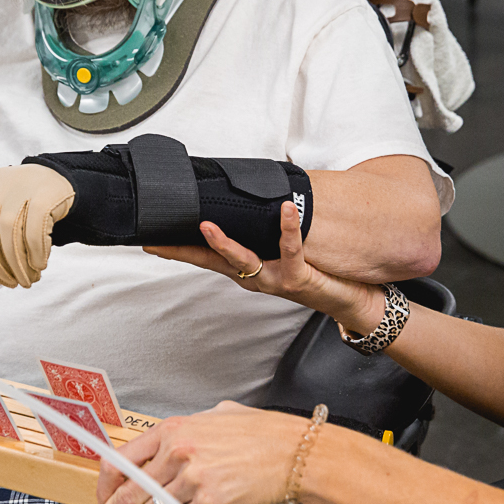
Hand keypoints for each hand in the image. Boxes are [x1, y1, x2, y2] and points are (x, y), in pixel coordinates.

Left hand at [0, 164, 75, 287]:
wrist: (60, 180)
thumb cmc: (27, 208)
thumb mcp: (4, 215)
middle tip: (9, 284)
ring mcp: (20, 189)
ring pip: (9, 232)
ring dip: (18, 264)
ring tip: (28, 279)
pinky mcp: (44, 195)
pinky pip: (34, 230)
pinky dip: (36, 253)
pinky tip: (40, 264)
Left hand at [94, 401, 306, 503]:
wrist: (293, 452)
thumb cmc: (259, 434)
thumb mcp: (213, 417)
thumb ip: (184, 431)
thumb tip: (164, 445)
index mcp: (173, 429)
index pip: (122, 458)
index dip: (106, 483)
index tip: (105, 494)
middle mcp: (179, 452)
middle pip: (130, 490)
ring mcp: (194, 479)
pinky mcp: (211, 503)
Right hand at [146, 203, 383, 332]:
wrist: (352, 300)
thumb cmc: (317, 272)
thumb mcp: (281, 251)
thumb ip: (262, 232)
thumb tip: (245, 203)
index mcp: (247, 270)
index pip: (204, 257)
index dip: (177, 249)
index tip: (150, 241)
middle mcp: (254, 277)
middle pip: (212, 262)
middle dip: (184, 250)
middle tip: (159, 238)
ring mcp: (274, 279)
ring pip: (242, 261)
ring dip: (224, 244)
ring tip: (207, 226)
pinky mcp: (298, 277)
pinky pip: (290, 249)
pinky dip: (288, 228)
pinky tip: (285, 208)